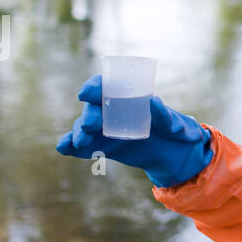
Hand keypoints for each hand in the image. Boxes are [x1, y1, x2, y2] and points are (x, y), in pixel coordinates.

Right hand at [55, 75, 213, 187]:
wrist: (175, 156)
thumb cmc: (178, 132)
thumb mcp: (178, 124)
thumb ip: (166, 116)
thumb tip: (153, 101)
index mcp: (128, 97)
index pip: (106, 85)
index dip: (94, 87)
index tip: (87, 93)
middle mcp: (112, 111)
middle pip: (93, 108)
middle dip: (89, 115)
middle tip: (90, 125)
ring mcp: (105, 130)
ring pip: (85, 128)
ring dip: (78, 132)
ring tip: (79, 141)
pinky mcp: (103, 148)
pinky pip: (84, 146)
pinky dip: (72, 147)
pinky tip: (63, 148)